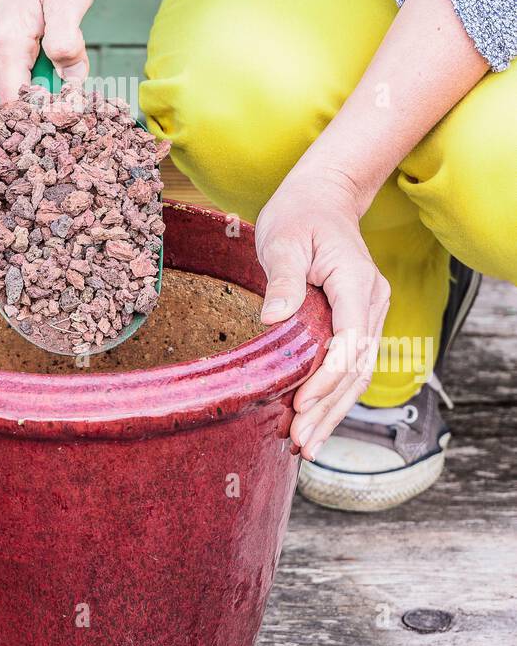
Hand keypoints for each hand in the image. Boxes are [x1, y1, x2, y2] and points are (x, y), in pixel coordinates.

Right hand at [0, 0, 100, 100]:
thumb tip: (67, 85)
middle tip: (75, 56)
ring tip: (59, 28)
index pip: (15, 100)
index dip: (43, 111)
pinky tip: (44, 23)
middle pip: (17, 86)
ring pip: (14, 69)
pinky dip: (30, 49)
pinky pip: (8, 52)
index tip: (70, 107)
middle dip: (48, 82)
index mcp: (4, 37)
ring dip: (41, 63)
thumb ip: (67, 44)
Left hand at [255, 164, 390, 460]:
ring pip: (357, 373)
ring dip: (332, 412)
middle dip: (328, 409)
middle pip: (357, 367)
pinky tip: (311, 421)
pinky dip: (332, 395)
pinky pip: (350, 365)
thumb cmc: (299, 215)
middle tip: (299, 444)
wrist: (324, 198)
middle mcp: (372, 302)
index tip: (300, 406)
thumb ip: (282, 279)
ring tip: (304, 447)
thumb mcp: (283, 238)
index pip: (349, 340)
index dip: (327, 378)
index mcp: (356, 282)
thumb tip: (272, 320)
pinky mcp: (358, 322)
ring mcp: (370, 314)